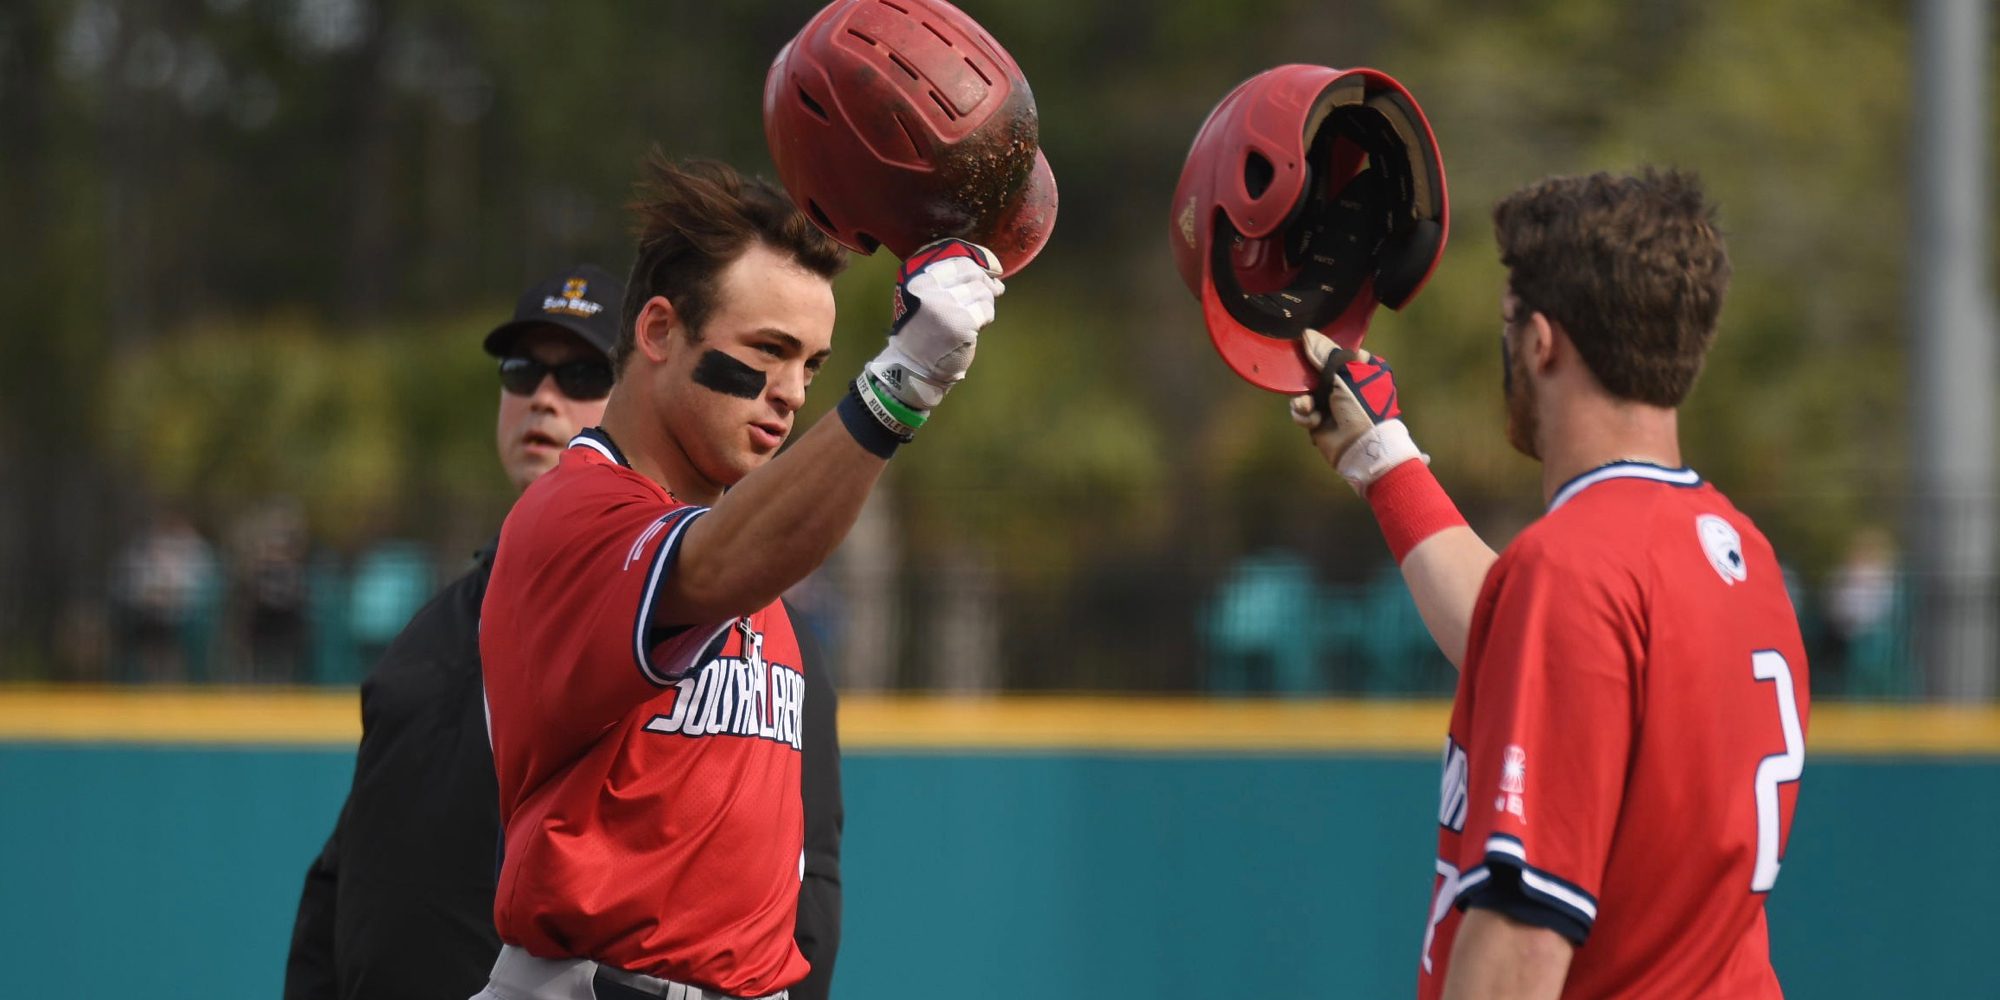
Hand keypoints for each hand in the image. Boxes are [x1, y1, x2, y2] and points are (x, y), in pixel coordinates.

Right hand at [864, 239, 1004, 414]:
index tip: (992, 270)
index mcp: (919, 279)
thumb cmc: (923, 331)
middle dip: (984, 283)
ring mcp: (946, 305)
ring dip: (985, 304)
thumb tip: (993, 273)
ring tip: (973, 316)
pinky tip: (975, 328)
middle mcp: (930, 289)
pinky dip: (986, 318)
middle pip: (973, 272)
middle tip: (986, 295)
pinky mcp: (961, 323)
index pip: (958, 259)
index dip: (980, 261)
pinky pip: (986, 310)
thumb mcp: (927, 298)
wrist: (914, 366)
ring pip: (983, 291)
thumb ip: (952, 281)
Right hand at [1289, 329, 1426, 493]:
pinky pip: (1302, 410)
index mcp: (1363, 369)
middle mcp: (1347, 384)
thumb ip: (1325, 354)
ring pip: (1304, 391)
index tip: (1308, 349)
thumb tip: (1306, 334)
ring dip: (1303, 400)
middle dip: (1306, 378)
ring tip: (1308, 408)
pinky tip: (1313, 421)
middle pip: (1316, 371)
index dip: (1322, 352)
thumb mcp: (1345, 374)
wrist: (1362, 446)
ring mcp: (1332, 403)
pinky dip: (1304, 415)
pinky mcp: (1319, 420)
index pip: (1338, 353)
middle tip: (1302, 380)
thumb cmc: (1362, 405)